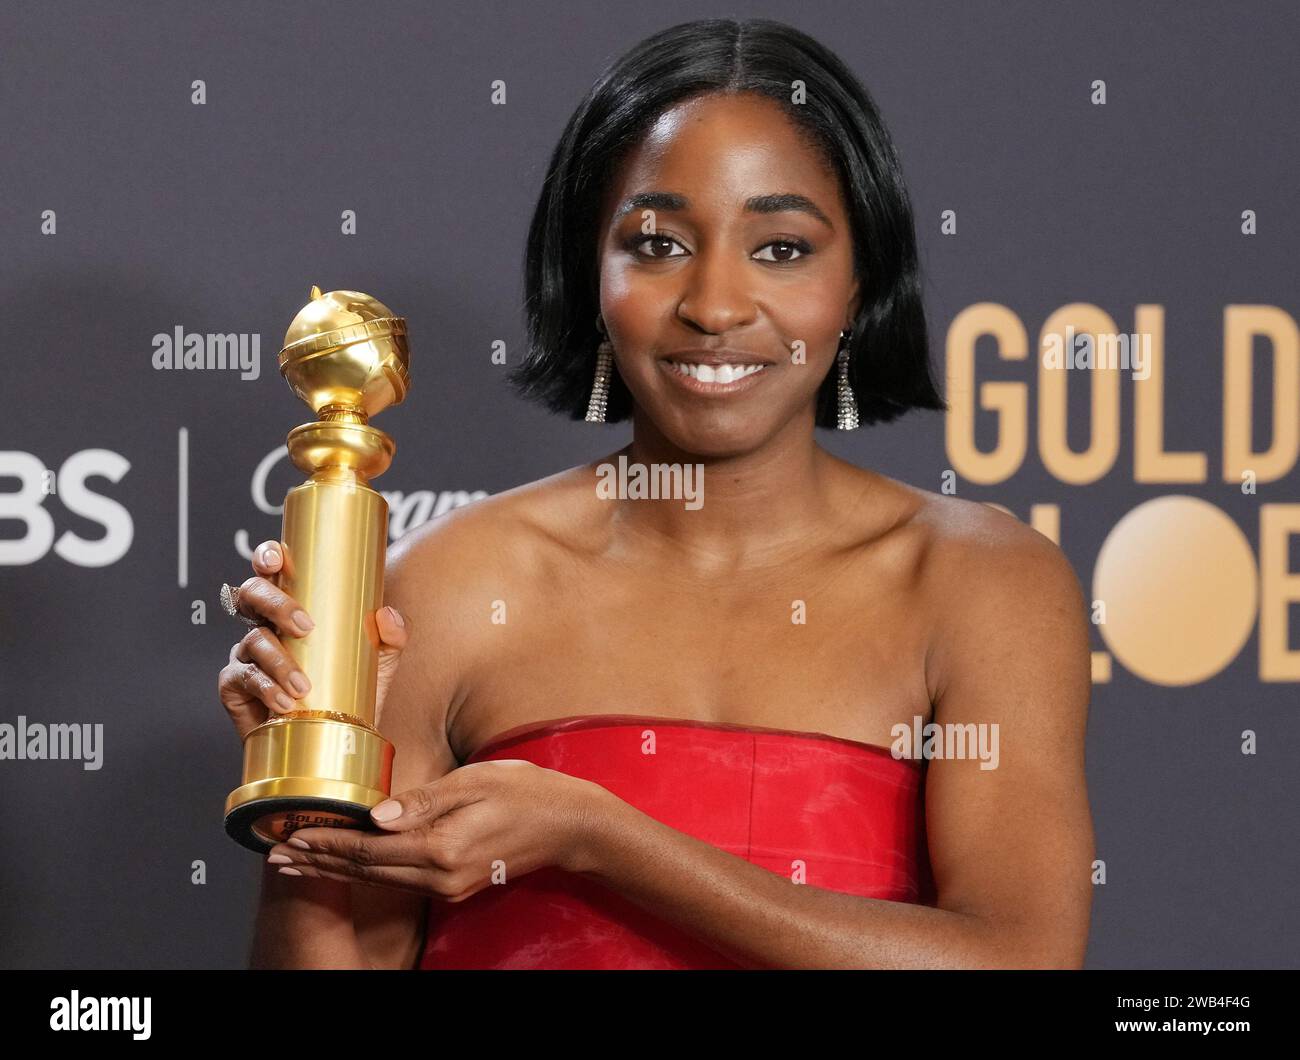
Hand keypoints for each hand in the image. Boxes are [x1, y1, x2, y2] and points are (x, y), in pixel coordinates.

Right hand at [217, 538, 408, 740]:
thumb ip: (392, 636)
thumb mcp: (379, 660)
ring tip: (302, 685)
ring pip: (252, 641)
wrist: (335, 738)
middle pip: (252, 596)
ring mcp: (246, 656)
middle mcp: (264, 625)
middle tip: (305, 626)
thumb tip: (388, 615)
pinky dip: (265, 688)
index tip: (278, 560)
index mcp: (291, 609)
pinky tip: (284, 702)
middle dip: (275, 604)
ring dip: (278, 660)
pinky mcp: (235, 688)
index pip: (272, 573)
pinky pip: (243, 680)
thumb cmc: (350, 689)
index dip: (267, 558)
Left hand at [263, 759, 606, 897]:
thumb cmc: (526, 792)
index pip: (368, 848)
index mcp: (442, 847)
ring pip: (378, 880)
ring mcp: (448, 886)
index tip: (291, 836)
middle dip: (319, 862)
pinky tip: (350, 865)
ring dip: (336, 871)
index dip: (326, 843)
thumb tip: (376, 815)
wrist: (569, 825)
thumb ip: (423, 800)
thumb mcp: (474, 781)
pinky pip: (399, 881)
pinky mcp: (455, 885)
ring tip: (299, 865)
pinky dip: (366, 873)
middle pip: (365, 871)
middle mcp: (441, 875)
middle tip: (276, 855)